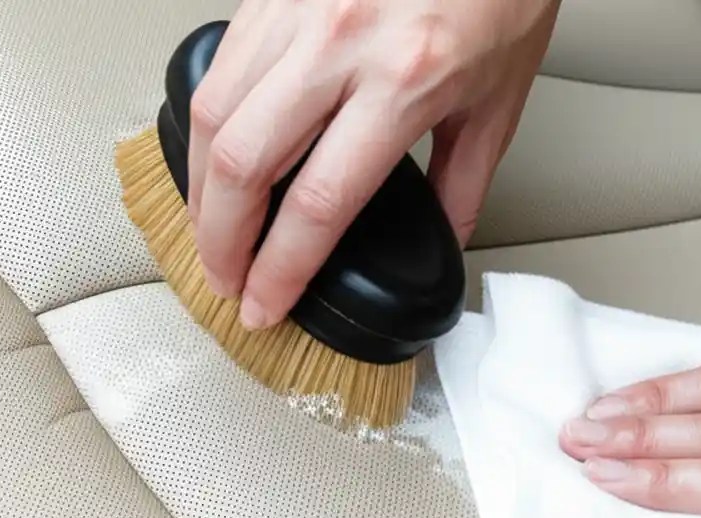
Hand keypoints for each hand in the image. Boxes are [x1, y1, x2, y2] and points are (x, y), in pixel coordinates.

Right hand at [186, 0, 559, 328]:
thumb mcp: (500, 97)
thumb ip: (464, 182)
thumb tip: (443, 239)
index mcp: (404, 80)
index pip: (318, 203)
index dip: (280, 268)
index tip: (263, 304)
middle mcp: (339, 42)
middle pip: (241, 165)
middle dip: (219, 240)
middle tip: (224, 278)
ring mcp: (297, 9)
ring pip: (211, 113)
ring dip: (200, 187)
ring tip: (212, 230)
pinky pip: (220, 65)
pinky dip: (206, 123)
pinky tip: (217, 155)